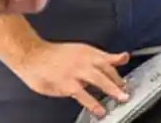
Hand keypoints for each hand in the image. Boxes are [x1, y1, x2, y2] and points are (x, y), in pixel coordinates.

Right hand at [15, 41, 129, 116]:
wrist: (32, 55)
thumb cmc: (53, 55)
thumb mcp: (79, 51)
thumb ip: (98, 57)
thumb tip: (120, 58)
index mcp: (87, 52)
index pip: (108, 60)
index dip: (120, 69)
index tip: (126, 79)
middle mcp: (84, 59)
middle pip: (107, 69)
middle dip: (119, 80)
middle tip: (127, 91)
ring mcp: (76, 71)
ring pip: (99, 79)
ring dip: (112, 89)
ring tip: (122, 98)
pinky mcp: (67, 83)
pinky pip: (83, 94)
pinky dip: (93, 103)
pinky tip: (100, 110)